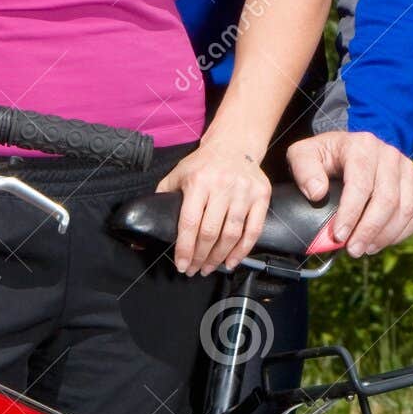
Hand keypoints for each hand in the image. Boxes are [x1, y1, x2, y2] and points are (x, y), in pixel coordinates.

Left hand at [155, 139, 270, 275]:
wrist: (235, 144)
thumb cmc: (204, 163)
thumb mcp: (179, 172)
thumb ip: (165, 193)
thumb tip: (151, 216)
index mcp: (198, 182)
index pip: (189, 222)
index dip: (185, 248)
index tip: (181, 265)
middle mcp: (222, 186)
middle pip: (210, 232)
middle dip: (200, 257)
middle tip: (194, 270)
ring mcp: (244, 192)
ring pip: (231, 234)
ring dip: (219, 257)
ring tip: (209, 268)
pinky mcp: (261, 196)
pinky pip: (253, 230)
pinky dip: (242, 250)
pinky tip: (231, 261)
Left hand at [285, 130, 412, 256]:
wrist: (346, 149)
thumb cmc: (323, 156)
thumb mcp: (302, 155)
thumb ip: (304, 170)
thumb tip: (317, 193)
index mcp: (362, 145)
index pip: (361, 184)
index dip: (351, 214)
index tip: (338, 236)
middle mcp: (390, 154)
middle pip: (387, 199)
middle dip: (369, 230)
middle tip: (352, 250)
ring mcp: (407, 168)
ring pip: (405, 209)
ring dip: (385, 236)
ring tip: (364, 249)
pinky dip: (400, 234)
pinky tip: (380, 242)